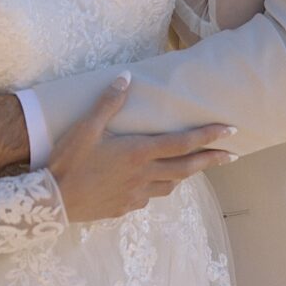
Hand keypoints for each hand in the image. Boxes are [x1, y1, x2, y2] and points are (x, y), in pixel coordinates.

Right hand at [47, 74, 237, 222]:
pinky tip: (153, 184)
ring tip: (194, 167)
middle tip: (232, 155)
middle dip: (212, 160)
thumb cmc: (68, 162)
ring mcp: (136, 195)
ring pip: (171, 185)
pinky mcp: (125, 207)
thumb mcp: (85, 128)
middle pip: (187, 167)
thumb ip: (108, 102)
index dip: (208, 136)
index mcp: (138, 152)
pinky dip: (158, 187)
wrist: (52, 201)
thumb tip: (126, 77)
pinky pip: (150, 197)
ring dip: (186, 175)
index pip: (182, 143)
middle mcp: (143, 175)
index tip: (231, 131)